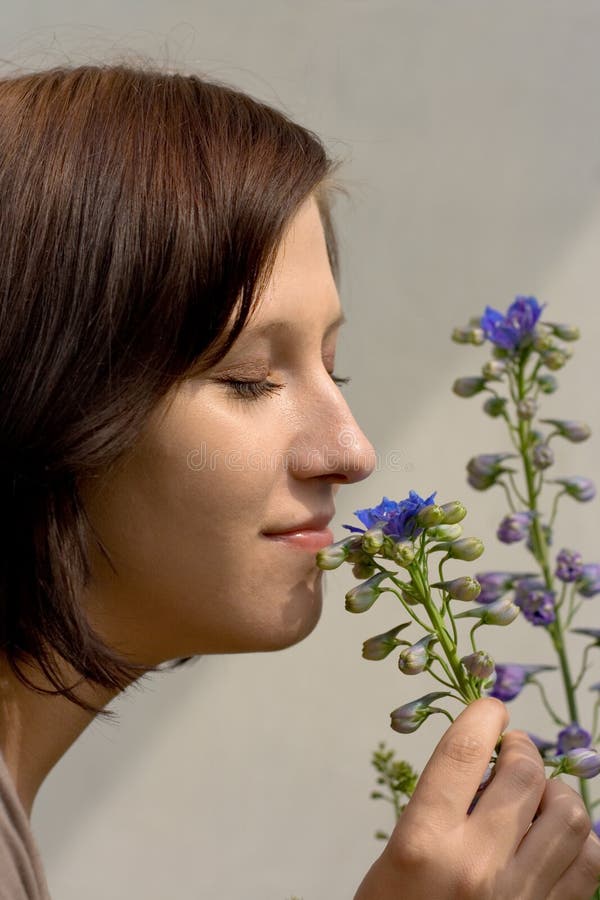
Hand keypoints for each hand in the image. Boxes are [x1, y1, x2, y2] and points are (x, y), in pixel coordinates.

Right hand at [354, 697, 599, 898]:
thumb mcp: (398, 852)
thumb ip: (441, 806)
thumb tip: (487, 766)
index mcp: (424, 843)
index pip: (461, 754)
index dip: (481, 716)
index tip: (489, 708)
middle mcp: (477, 865)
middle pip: (523, 775)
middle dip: (521, 749)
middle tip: (511, 749)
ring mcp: (521, 897)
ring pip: (568, 813)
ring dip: (555, 790)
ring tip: (536, 793)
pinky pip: (590, 861)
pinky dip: (581, 837)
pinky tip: (557, 836)